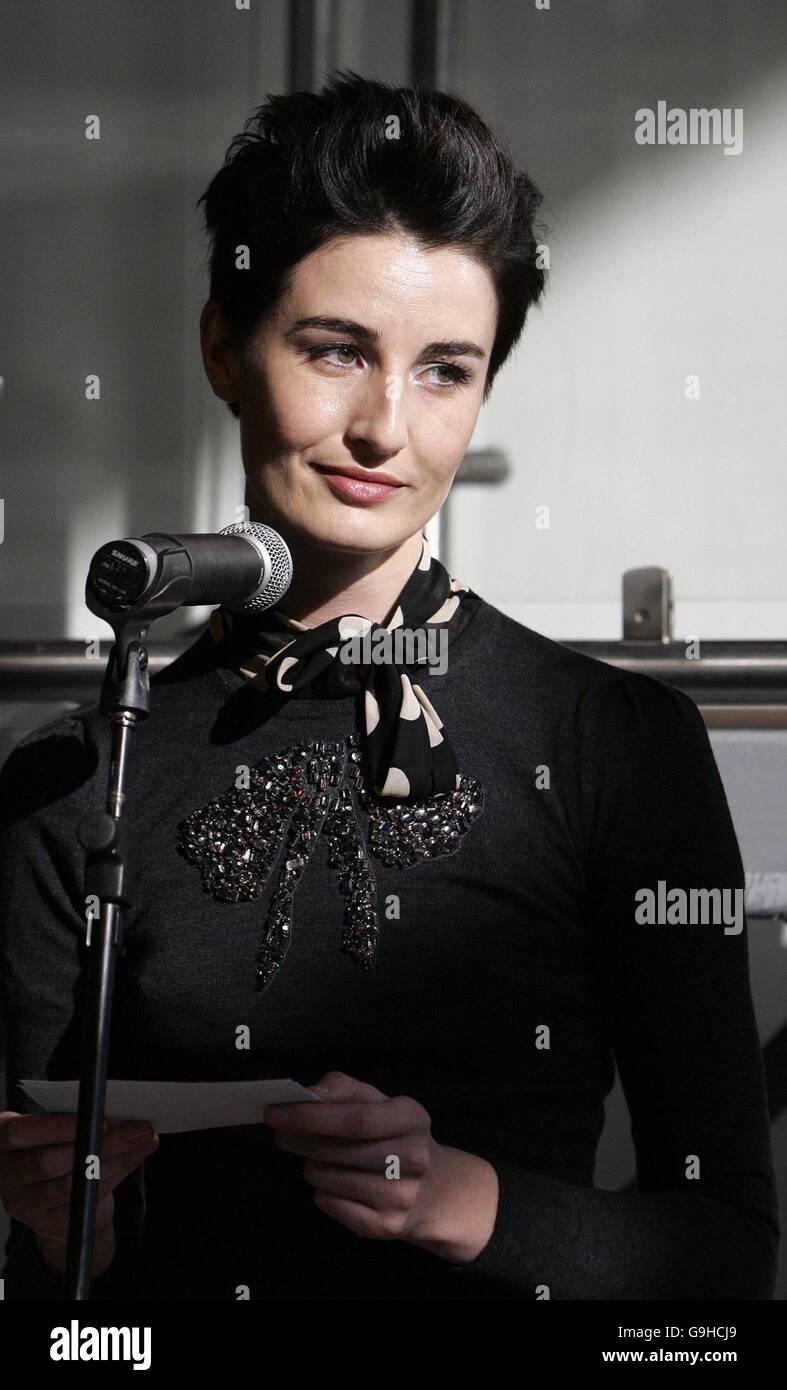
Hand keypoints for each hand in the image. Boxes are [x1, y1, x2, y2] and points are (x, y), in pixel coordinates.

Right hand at [0, 1110, 158, 1275]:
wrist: (56, 1194)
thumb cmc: (54, 1145)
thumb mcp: (56, 1126)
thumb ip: (77, 1117)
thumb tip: (119, 1105)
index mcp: (1, 1141)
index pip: (19, 1133)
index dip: (55, 1127)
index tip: (95, 1118)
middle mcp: (6, 1176)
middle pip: (48, 1162)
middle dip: (97, 1143)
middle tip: (133, 1127)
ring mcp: (24, 1205)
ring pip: (74, 1182)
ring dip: (117, 1156)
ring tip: (143, 1136)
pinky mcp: (48, 1224)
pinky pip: (88, 1197)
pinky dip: (118, 1172)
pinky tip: (136, 1154)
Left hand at [262, 1071, 498, 1262]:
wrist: (434, 1189)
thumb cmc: (394, 1136)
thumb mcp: (380, 1102)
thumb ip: (343, 1089)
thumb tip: (309, 1094)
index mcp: (411, 1119)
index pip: (355, 1119)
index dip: (312, 1116)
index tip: (277, 1113)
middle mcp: (412, 1159)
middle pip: (335, 1150)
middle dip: (298, 1139)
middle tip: (282, 1133)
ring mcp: (400, 1196)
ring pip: (325, 1178)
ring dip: (311, 1165)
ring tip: (324, 1160)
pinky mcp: (385, 1226)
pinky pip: (328, 1203)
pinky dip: (322, 1191)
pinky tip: (337, 1183)